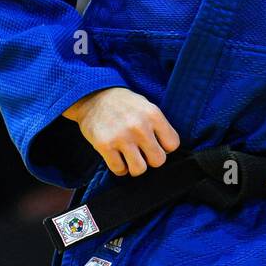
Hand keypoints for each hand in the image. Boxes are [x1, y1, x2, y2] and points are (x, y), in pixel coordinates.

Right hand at [64, 87, 180, 176]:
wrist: (93, 96)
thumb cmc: (123, 104)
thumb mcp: (146, 106)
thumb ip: (157, 125)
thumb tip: (166, 149)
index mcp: (153, 115)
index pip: (173, 144)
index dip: (164, 147)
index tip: (155, 144)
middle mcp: (140, 126)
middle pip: (158, 160)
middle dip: (150, 159)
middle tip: (141, 152)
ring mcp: (122, 137)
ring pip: (139, 169)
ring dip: (134, 166)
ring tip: (129, 157)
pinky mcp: (105, 146)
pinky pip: (119, 170)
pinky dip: (119, 167)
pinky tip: (116, 157)